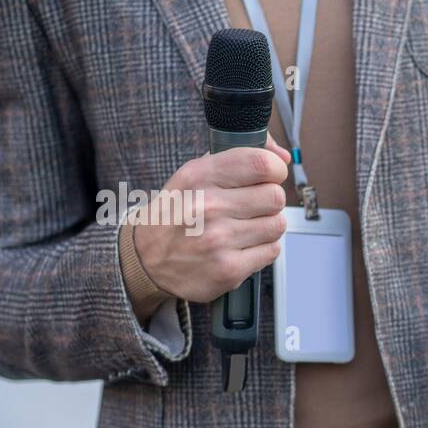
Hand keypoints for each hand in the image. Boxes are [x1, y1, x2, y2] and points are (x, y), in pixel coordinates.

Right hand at [132, 135, 292, 302]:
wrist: (146, 259)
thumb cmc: (176, 213)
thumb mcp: (194, 175)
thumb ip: (238, 158)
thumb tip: (282, 157)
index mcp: (199, 176)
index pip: (260, 163)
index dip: (275, 169)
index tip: (271, 175)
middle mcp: (207, 206)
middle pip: (275, 196)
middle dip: (270, 200)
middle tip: (253, 206)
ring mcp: (218, 240)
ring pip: (277, 224)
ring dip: (267, 226)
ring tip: (245, 227)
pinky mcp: (229, 269)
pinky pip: (272, 251)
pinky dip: (263, 249)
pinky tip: (242, 246)